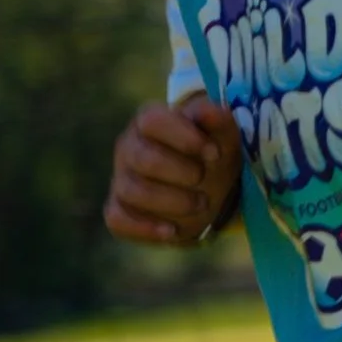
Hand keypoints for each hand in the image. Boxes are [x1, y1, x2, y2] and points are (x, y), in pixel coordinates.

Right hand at [104, 95, 242, 245]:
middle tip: (204, 179)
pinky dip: (145, 228)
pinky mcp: (118, 209)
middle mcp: (128, 146)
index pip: (152, 121)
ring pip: (131, 190)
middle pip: (142, 158)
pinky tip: (172, 230)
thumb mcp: (224, 137)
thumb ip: (218, 121)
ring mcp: (121, 179)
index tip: (214, 153)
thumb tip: (207, 111)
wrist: (209, 189)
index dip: (184, 137)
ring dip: (171, 201)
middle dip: (180, 172)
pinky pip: (117, 219)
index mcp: (149, 120)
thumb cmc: (211, 155)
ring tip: (201, 204)